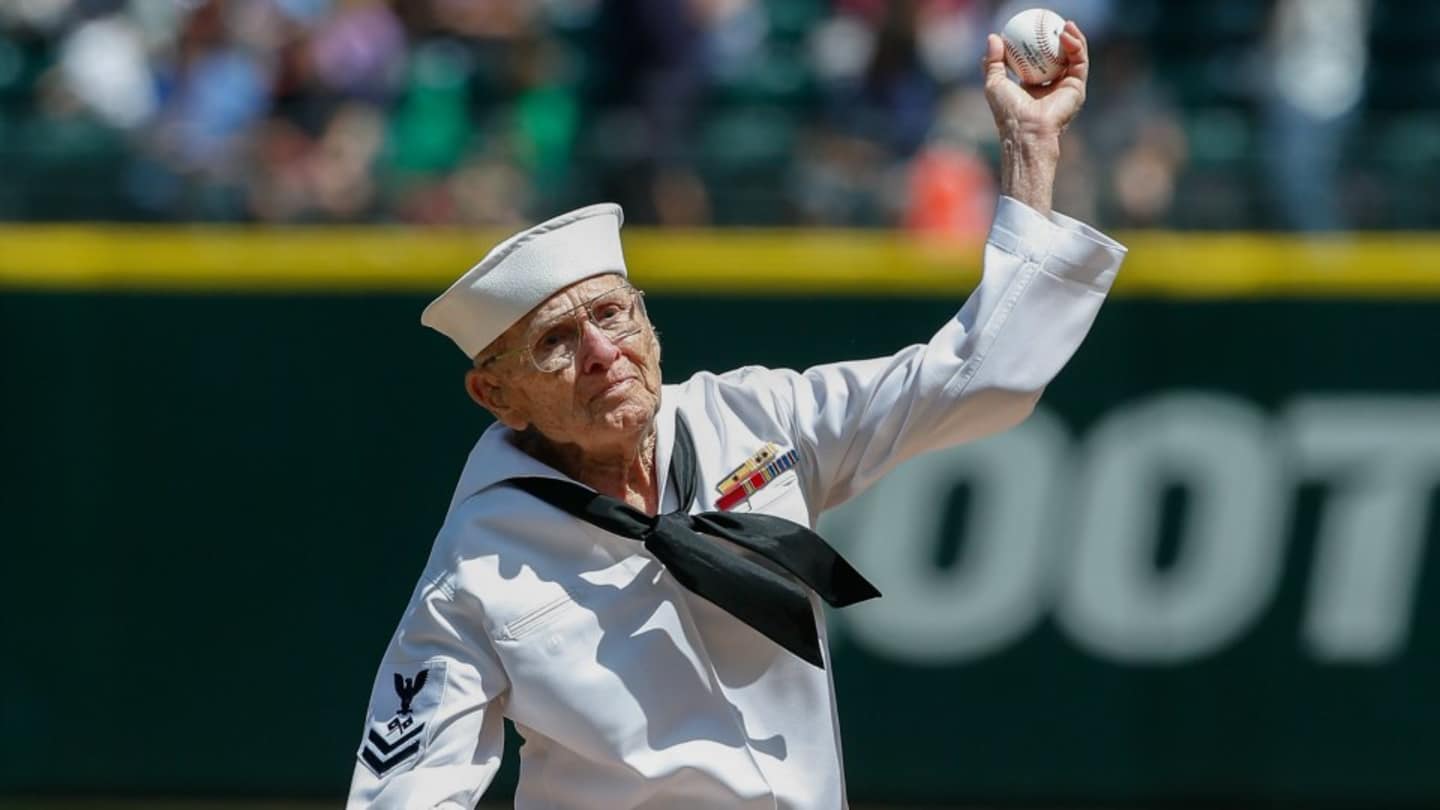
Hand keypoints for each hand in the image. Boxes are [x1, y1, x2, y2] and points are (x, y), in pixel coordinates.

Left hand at [983, 20, 1089, 140]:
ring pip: (1074, 57)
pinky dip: (1075, 46)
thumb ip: (993, 61)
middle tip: (1053, 21)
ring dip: (1072, 38)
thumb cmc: (1008, 111)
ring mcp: (1067, 87)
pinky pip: (1079, 61)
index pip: (1040, 59)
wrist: (1025, 129)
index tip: (1034, 26)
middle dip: (1060, 37)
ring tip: (1064, 24)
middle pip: (1060, 56)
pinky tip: (1066, 34)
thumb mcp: (994, 83)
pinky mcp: (1078, 88)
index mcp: (1034, 86)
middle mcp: (1053, 86)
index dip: (1039, 42)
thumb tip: (994, 37)